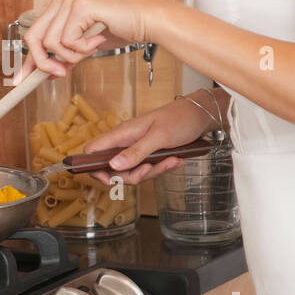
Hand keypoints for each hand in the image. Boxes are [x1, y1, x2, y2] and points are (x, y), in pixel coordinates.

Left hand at [20, 0, 149, 79]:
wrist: (144, 21)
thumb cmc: (118, 30)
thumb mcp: (83, 47)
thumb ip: (64, 57)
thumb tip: (45, 73)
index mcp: (58, 5)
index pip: (33, 35)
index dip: (27, 60)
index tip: (20, 80)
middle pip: (33, 38)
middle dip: (44, 62)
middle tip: (61, 73)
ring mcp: (68, 0)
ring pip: (52, 43)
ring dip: (73, 55)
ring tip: (91, 48)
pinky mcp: (80, 5)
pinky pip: (68, 40)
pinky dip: (83, 48)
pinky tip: (98, 39)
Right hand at [81, 95, 216, 184]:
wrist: (200, 114)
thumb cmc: (180, 118)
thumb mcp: (159, 136)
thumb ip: (136, 152)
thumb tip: (113, 166)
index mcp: (123, 133)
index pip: (93, 151)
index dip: (95, 168)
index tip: (109, 180)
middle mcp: (126, 141)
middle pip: (114, 168)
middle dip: (132, 176)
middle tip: (149, 170)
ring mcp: (138, 148)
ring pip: (133, 171)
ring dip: (153, 171)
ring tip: (171, 161)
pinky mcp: (149, 153)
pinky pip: (148, 168)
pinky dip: (162, 168)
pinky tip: (175, 160)